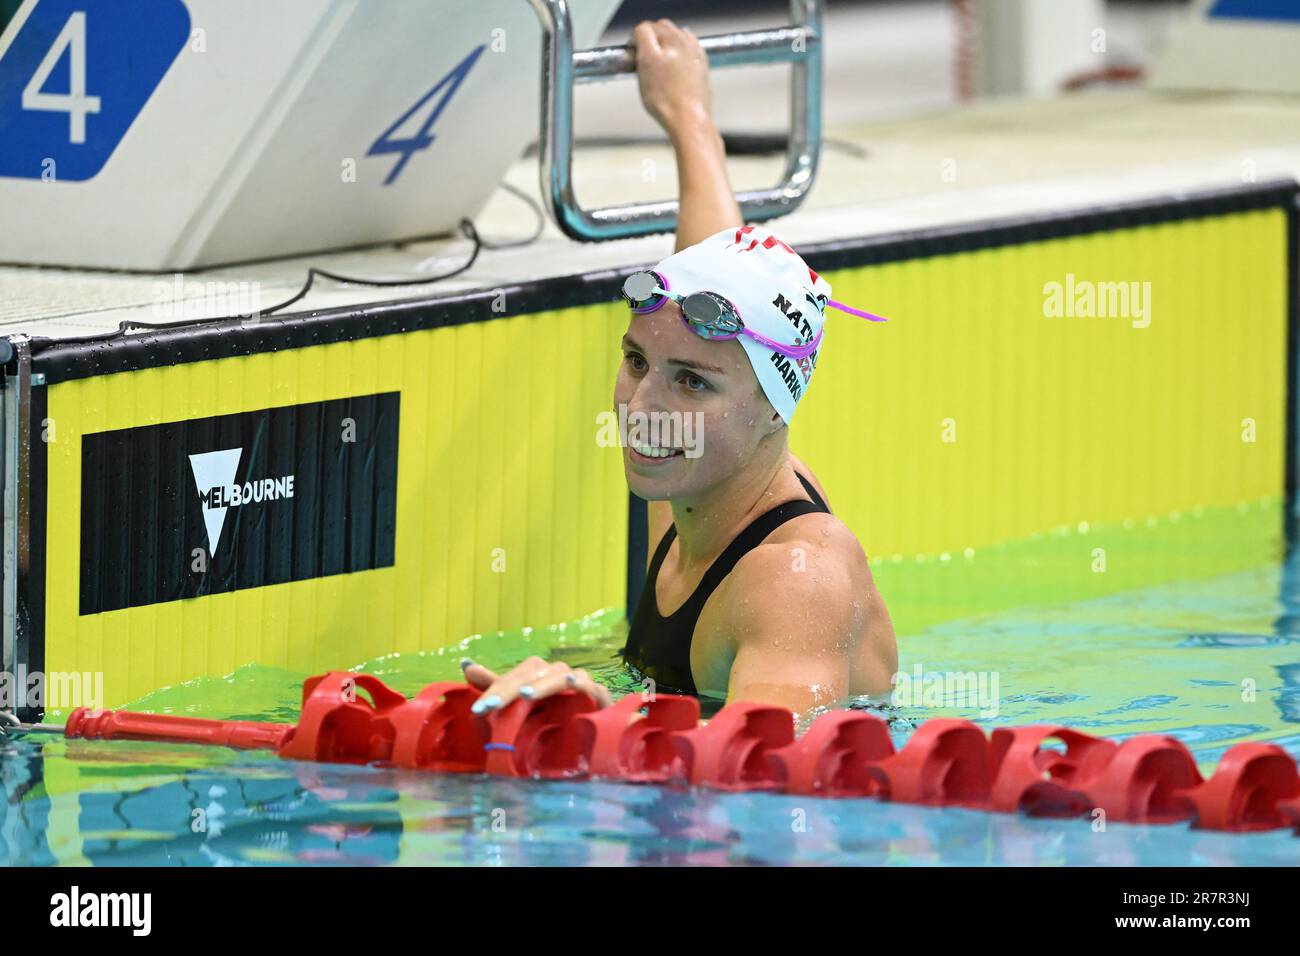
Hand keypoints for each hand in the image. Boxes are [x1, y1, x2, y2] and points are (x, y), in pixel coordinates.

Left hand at [460, 655, 613, 715]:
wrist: (588, 738)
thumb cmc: (550, 719)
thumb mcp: (518, 707)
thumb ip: (495, 686)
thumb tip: (465, 664)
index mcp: (537, 675)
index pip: (513, 677)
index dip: (494, 690)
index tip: (478, 709)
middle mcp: (556, 674)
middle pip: (532, 673)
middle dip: (510, 689)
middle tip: (491, 705)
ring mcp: (578, 682)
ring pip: (559, 676)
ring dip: (542, 685)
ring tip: (525, 695)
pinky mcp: (598, 695)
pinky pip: (590, 686)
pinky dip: (581, 684)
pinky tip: (571, 684)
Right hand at [631, 18, 711, 133]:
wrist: (688, 118)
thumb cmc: (665, 103)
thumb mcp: (643, 77)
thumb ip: (641, 53)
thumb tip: (640, 43)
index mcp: (658, 49)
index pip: (643, 29)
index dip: (636, 39)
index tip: (634, 50)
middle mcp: (677, 44)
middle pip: (660, 26)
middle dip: (652, 36)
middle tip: (647, 54)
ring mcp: (691, 49)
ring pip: (676, 30)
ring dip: (667, 38)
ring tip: (662, 57)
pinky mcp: (701, 57)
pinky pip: (689, 40)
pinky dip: (681, 44)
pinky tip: (677, 58)